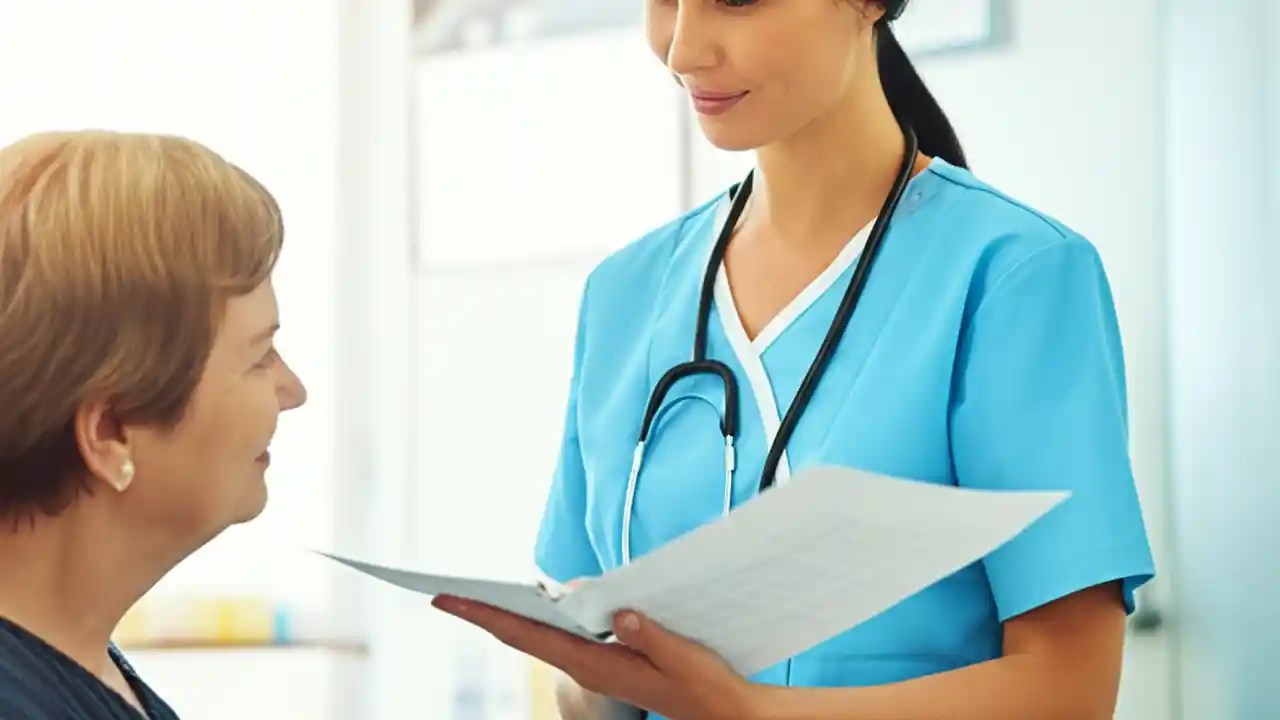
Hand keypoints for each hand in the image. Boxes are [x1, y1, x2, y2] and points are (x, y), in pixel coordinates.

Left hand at [431, 595, 757, 719]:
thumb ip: (650, 635)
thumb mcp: (683, 657)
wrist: (722, 711)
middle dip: (482, 611)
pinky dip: (546, 613)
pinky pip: (565, 632)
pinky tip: (546, 597)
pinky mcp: (607, 658)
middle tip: (443, 591)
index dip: (485, 614)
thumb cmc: (704, 686)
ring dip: (512, 611)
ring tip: (479, 591)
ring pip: (542, 632)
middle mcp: (587, 664)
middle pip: (522, 632)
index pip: (528, 634)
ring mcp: (595, 663)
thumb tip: (616, 611)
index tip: (447, 599)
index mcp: (597, 665)